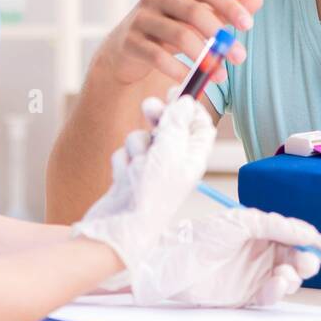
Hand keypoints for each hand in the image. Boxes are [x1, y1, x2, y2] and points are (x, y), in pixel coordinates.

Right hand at [71, 96, 216, 271]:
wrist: (119, 227)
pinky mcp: (130, 176)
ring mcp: (151, 171)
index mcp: (193, 159)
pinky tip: (124, 176)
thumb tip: (185, 102)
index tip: (177, 93)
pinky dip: (123, 160)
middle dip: (158, 118)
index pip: (201, 125)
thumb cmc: (150, 193)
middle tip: (150, 107)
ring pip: (144, 138)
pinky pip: (126, 153)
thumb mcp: (169, 150)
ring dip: (137, 144)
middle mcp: (175, 164)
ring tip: (136, 163)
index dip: (190, 108)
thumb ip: (177, 122)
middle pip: (170, 127)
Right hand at [99, 0, 261, 91]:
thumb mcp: (197, 18)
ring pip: (178, 35)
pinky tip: (193, 79)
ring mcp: (140, 18)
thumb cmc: (169, 30)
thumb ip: (225, 8)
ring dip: (204, 57)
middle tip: (239, 57)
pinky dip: (179, 69)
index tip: (248, 25)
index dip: (229, 6)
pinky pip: (158, 56)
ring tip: (220, 75)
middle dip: (220, 36)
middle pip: (193, 12)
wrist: (126, 51)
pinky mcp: (130, 42)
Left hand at [127, 208, 320, 307]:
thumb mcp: (243, 221)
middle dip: (308, 262)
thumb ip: (278, 226)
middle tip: (307, 263)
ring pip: (289, 280)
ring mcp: (256, 274)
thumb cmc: (203, 235)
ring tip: (283, 274)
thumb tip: (309, 233)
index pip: (300, 236)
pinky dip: (277, 292)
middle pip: (299, 259)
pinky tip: (273, 284)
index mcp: (266, 230)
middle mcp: (264, 252)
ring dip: (292, 278)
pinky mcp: (246, 296)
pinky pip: (271, 296)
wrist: (174, 261)